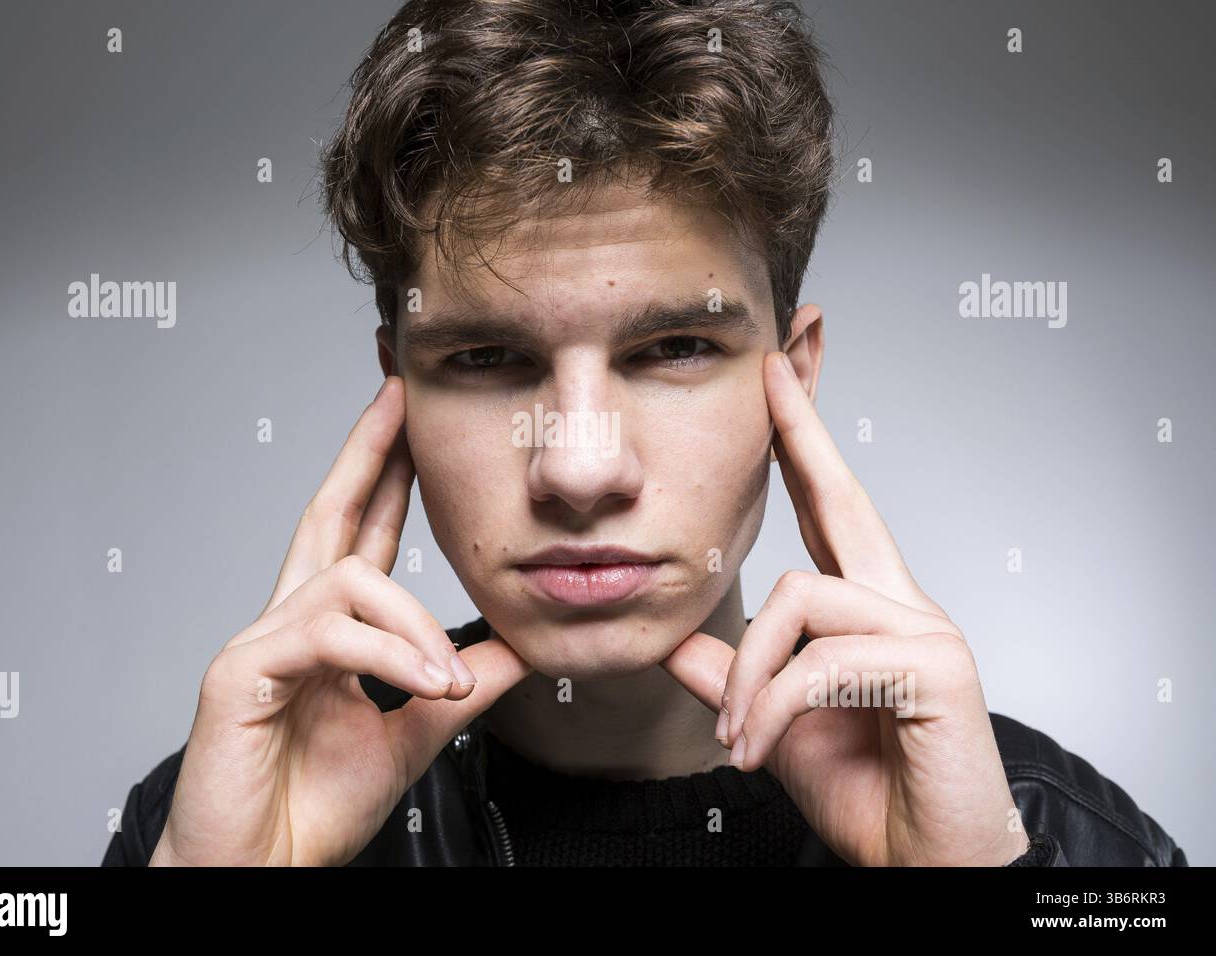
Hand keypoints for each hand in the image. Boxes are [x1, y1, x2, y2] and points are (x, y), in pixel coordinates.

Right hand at [151, 376, 530, 865]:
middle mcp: (288, 621)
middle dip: (366, 451)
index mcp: (326, 632)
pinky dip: (389, 653)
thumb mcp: (410, 735)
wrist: (259, 870)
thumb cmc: (313, 805)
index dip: (383, 477)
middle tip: (399, 394)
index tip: (410, 424)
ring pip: (350, 579)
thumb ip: (455, 688)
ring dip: (415, 626)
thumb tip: (517, 651)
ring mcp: (259, 641)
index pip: (359, 536)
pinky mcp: (240, 672)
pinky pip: (329, 630)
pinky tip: (425, 685)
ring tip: (448, 683)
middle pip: (328, 514)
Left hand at [663, 336, 1028, 865]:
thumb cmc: (868, 791)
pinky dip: (773, 705)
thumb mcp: (775, 726)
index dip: (801, 443)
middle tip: (773, 365)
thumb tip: (678, 646)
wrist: (926, 863)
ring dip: (748, 674)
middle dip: (803, 426)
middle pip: (844, 496)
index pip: (827, 509)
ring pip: (798, 599)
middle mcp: (900, 603)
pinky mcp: (936, 666)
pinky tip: (758, 747)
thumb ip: (735, 681)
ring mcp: (924, 629)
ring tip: (736, 736)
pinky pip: (822, 658)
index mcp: (864, 609)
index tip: (779, 376)